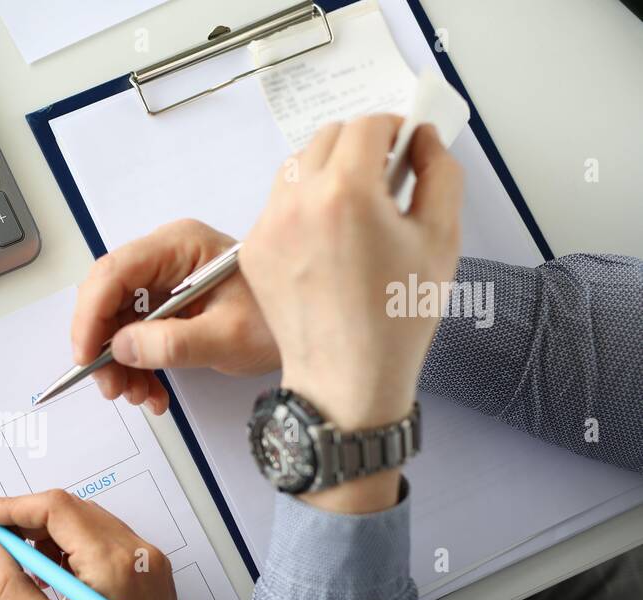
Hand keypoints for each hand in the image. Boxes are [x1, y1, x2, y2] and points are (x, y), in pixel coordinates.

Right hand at [0, 492, 207, 599]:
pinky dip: (72, 550)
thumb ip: (10, 584)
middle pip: (72, 511)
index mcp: (115, 564)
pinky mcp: (150, 575)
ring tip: (19, 566)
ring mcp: (149, 563)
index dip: (11, 507)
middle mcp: (139, 553)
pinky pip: (104, 543)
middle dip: (26, 519)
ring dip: (49, 535)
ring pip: (87, 524)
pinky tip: (52, 578)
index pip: (56, 509)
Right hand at [71, 219, 276, 413]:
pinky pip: (135, 332)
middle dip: (103, 346)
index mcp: (181, 246)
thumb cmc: (278, 321)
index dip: (91, 316)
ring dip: (120, 363)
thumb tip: (121, 348)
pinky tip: (152, 389)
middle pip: (107, 297)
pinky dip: (137, 364)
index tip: (86, 356)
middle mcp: (167, 255)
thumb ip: (171, 343)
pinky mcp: (169, 302)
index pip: (113, 272)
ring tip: (140, 395)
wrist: (311, 328)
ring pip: (116, 320)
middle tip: (113, 387)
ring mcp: (166, 278)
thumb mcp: (227, 337)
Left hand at [241, 116, 461, 479]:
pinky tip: (327, 238)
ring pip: (295, 166)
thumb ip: (440, 171)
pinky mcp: (253, 250)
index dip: (395, 129)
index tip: (407, 148)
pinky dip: (301, 205)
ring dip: (326, 170)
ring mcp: (268, 226)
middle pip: (328, 137)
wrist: (347, 377)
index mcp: (347, 193)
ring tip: (354, 207)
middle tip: (386, 176)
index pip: (367, 125)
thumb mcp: (442, 236)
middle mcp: (298, 202)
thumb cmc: (396, 318)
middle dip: (360, 146)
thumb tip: (423, 140)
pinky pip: (277, 204)